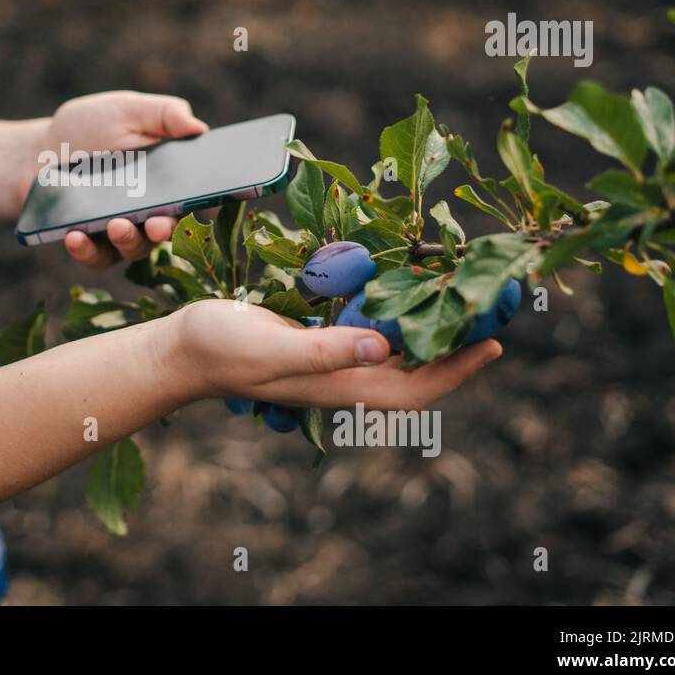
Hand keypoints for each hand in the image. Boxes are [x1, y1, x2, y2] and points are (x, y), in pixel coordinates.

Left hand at [34, 91, 206, 268]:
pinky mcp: (92, 244)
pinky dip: (86, 250)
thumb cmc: (90, 127)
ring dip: (128, 240)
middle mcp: (152, 209)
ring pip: (134, 247)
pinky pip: (95, 256)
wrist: (39, 151)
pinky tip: (74, 236)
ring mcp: (122, 231)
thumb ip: (164, 114)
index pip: (196, 193)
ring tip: (114, 226)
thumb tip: (199, 128)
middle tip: (156, 225)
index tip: (206, 197)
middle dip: (164, 228)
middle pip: (169, 227)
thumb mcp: (127, 110)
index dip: (206, 197)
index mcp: (169, 178)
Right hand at [159, 299, 500, 410]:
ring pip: (397, 348)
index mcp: (339, 387)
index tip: (494, 342)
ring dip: (430, 324)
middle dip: (457, 341)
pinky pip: (371, 329)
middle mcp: (345, 377)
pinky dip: (395, 311)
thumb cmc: (220, 351)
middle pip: (417, 368)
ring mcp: (333, 359)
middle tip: (493, 305)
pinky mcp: (320, 340)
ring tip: (463, 293)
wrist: (181, 349)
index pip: (415, 388)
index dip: (457, 369)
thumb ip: (325, 352)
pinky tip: (406, 286)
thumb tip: (384, 349)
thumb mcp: (271, 350)